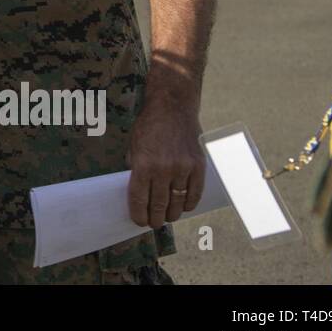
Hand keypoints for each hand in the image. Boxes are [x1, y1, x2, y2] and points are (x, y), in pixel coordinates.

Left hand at [126, 96, 205, 229]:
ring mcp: (182, 168)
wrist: (173, 107)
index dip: (138, 214)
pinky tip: (184, 207)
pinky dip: (189, 204)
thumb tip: (137, 191)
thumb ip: (135, 168)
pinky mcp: (198, 166)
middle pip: (158, 204)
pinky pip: (195, 193)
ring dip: (172, 214)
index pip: (139, 198)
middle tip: (154, 223)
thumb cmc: (149, 126)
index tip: (139, 221)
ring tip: (168, 217)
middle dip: (155, 218)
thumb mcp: (133, 146)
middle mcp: (163, 168)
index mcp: (143, 164)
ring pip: (177, 202)